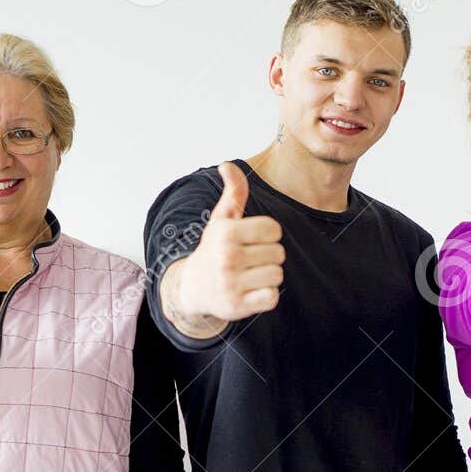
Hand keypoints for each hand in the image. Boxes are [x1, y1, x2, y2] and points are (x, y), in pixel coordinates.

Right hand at [170, 163, 284, 321]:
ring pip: (277, 275)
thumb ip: (233, 193)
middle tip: (248, 261)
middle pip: (278, 253)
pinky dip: (265, 296)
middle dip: (268, 257)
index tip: (252, 241)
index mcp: (225, 232)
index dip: (268, 236)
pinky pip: (271, 297)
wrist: (192, 288)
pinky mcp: (236, 306)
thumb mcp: (221, 220)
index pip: (274, 230)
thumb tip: (227, 165)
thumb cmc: (214, 250)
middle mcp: (226, 257)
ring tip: (249, 276)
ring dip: (267, 277)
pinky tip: (250, 292)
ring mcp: (231, 283)